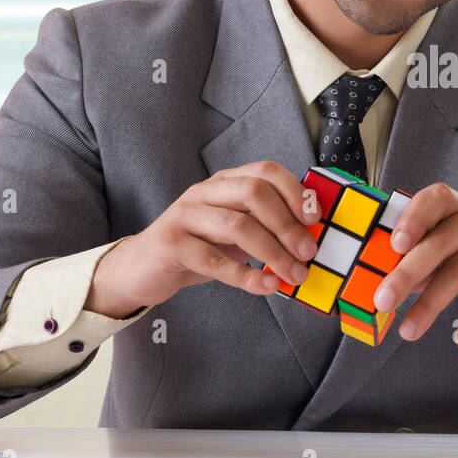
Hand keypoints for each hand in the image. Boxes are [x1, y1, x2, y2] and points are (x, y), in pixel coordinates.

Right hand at [86, 161, 320, 317]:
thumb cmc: (197, 249)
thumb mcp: (234, 233)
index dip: (294, 192)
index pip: (265, 171)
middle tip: (308, 253)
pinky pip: (212, 259)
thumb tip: (309, 239)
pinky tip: (265, 286)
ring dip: (272, 253)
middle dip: (287, 225)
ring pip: (237, 226)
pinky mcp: (170, 244)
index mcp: (224, 182)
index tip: (316, 219)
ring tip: (293, 275)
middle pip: (254, 193)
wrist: (141, 269)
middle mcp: (204, 191)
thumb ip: (264, 227)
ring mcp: (185, 215)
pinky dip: (244, 275)